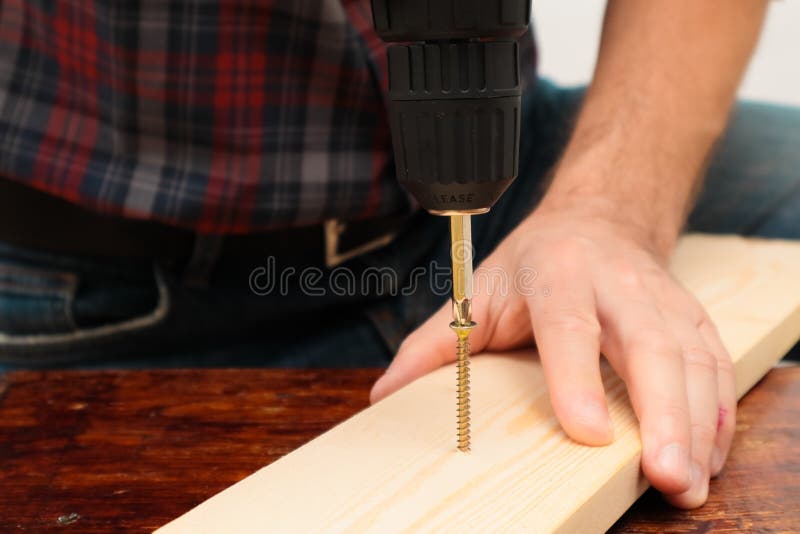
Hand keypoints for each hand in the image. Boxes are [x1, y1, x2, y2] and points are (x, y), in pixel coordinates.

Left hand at [370, 196, 735, 508]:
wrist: (597, 220)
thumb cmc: (535, 262)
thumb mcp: (477, 292)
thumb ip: (434, 345)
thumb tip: (385, 394)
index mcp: (557, 272)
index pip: (568, 324)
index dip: (578, 377)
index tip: (587, 431)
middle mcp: (616, 283)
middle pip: (648, 345)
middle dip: (661, 413)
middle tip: (662, 475)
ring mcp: (660, 298)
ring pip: (691, 359)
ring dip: (696, 424)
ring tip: (688, 482)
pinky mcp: (689, 316)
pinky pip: (714, 363)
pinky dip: (717, 412)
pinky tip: (709, 454)